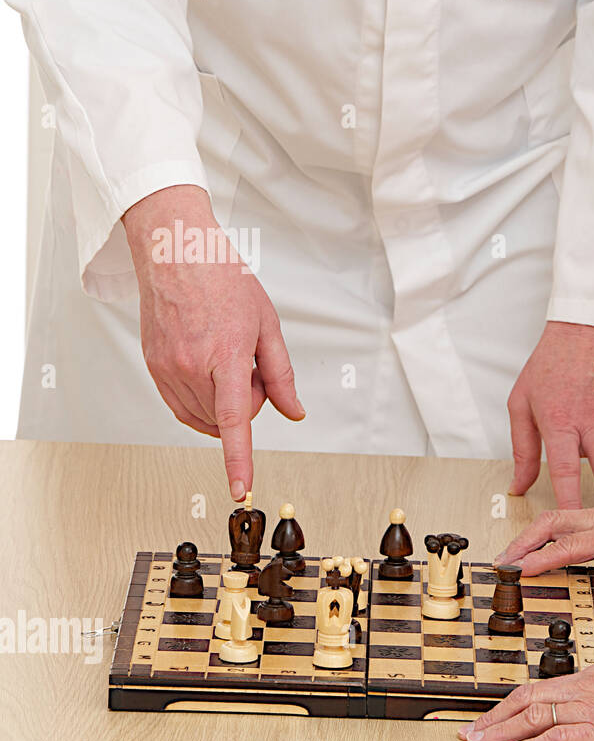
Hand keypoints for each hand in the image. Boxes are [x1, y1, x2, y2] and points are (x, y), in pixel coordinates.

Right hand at [123, 185, 304, 500]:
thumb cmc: (223, 280)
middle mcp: (191, 366)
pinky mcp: (153, 366)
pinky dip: (201, 401)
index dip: (239, 460)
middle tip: (249, 364)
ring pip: (203, 416)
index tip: (241, 488)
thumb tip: (295, 413)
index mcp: (227, 356)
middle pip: (227, 419)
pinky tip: (209, 372)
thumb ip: (282, 376)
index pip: (235, 421)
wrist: (177, 252)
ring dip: (222, 401)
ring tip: (226, 358)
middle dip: (247, 402)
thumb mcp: (268, 325)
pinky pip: (180, 406)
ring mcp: (167, 368)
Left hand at [459, 665, 593, 740]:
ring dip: (502, 732)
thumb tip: (572, 714)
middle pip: (528, 697)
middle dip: (494, 717)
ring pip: (536, 715)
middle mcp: (588, 686)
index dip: (507, 703)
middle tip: (470, 732)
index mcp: (592, 676)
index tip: (487, 717)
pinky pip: (558, 737)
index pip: (538, 686)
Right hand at [495, 503, 593, 619]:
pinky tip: (534, 549)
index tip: (522, 570)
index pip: (572, 544)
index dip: (544, 558)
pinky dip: (544, 533)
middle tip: (503, 562)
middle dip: (524, 541)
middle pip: (554, 521)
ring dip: (531, 536)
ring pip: (556, 518)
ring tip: (511, 557)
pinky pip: (566, 521)